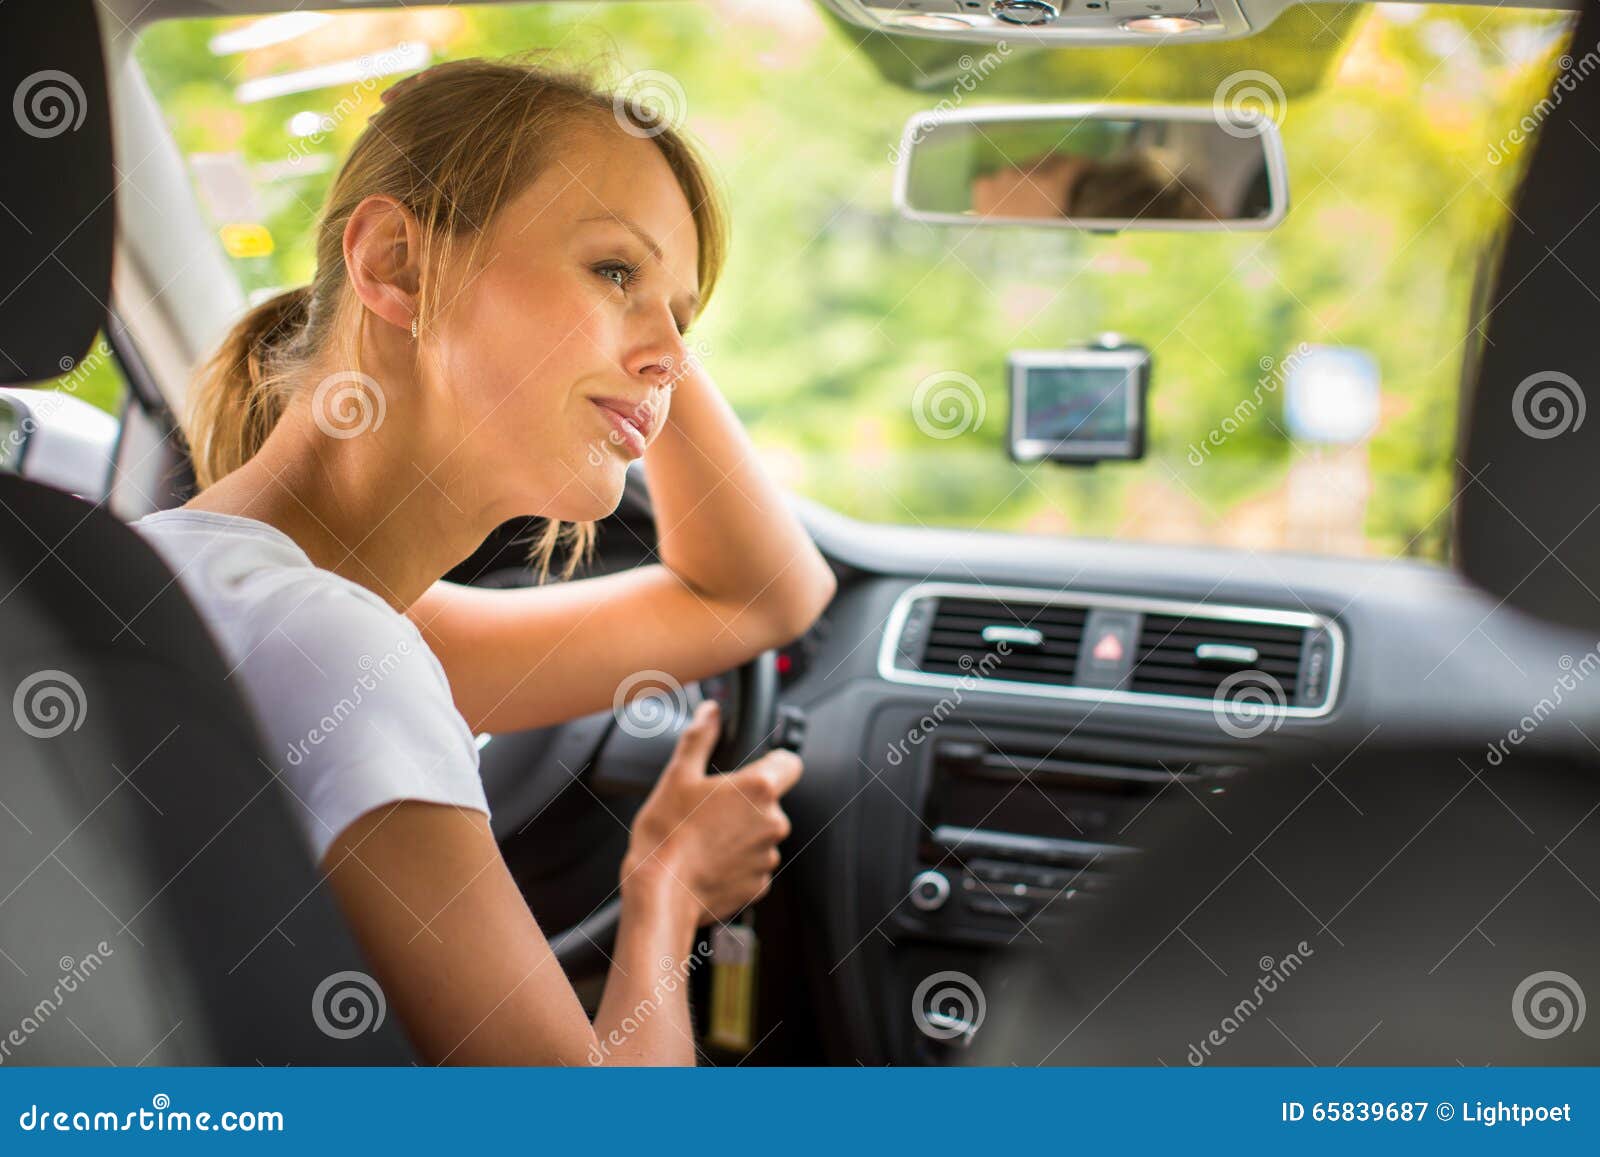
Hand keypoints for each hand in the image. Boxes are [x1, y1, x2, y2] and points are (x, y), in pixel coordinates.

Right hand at [621, 700, 801, 923]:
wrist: (660, 895)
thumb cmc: (667, 835)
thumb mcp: (678, 776)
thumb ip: (700, 738)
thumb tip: (711, 712)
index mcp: (759, 790)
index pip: (790, 763)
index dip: (772, 761)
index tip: (750, 768)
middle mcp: (773, 823)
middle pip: (770, 802)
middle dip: (745, 803)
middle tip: (708, 809)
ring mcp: (768, 857)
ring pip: (760, 835)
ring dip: (740, 834)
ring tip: (703, 838)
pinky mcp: (759, 887)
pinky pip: (752, 866)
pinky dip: (735, 863)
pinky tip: (706, 862)